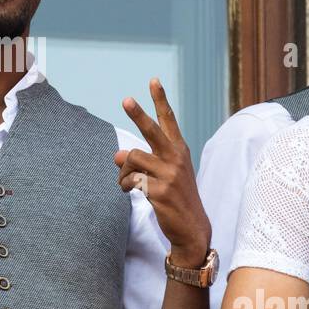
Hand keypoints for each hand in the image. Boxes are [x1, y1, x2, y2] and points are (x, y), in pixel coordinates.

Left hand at [114, 78, 210, 261]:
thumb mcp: (163, 175)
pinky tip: (127, 191)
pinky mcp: (160, 191)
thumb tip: (116, 154)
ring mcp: (169, 174)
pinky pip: (130, 179)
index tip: (153, 80)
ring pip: (132, 158)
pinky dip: (123, 184)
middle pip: (152, 131)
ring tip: (124, 182)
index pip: (169, 120)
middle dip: (138, 114)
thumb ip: (142, 161)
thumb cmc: (176, 198)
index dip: (160, 100)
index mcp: (180, 151)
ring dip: (121, 172)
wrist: (192, 229)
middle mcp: (176, 159)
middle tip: (126, 100)